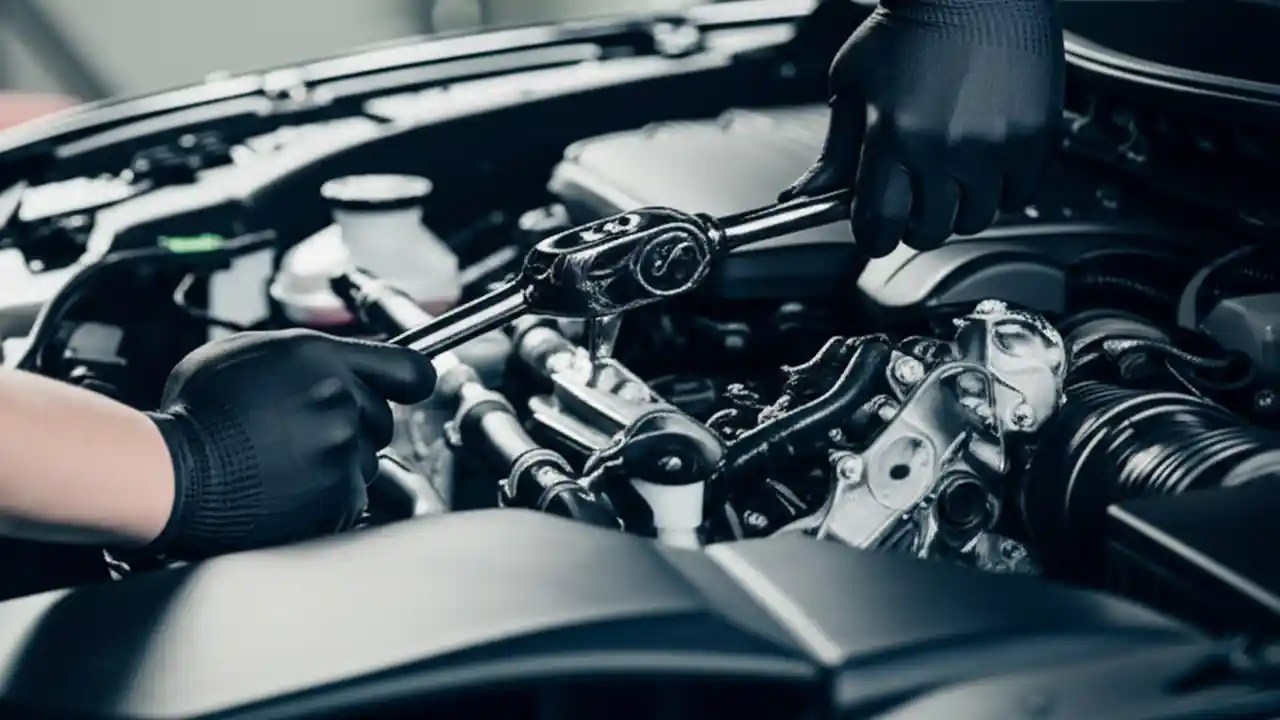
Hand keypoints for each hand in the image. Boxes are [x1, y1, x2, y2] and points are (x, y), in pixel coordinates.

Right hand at [145, 330, 435, 557]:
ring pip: (366, 461)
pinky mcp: (337, 499)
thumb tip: (333, 364)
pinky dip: (328, 498)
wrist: (172, 474)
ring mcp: (342, 454)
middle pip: (382, 419)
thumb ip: (305, 357)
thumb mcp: (244, 353)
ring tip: (286, 464)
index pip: (408, 368)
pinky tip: (289, 490)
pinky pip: (352, 497)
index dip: (411, 380)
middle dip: (355, 425)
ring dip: (338, 463)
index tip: (411, 388)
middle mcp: (341, 404)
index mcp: (322, 360)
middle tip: (305, 433)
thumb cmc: (195, 413)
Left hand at [783, 0, 1063, 256]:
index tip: (875, 232)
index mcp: (892, 135)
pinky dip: (1001, 189)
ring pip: (974, 220)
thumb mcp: (852, 86)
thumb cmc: (909, 29)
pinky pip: (1018, 197)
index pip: (878, 225)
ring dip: (959, 207)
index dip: (874, 236)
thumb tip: (805, 198)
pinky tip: (984, 159)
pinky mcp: (1034, 139)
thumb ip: (833, 152)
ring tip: (950, 172)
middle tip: (913, 196)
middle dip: (915, 222)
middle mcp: (943, 146)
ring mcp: (992, 146)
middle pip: (928, 231)